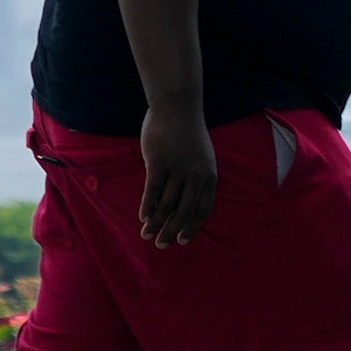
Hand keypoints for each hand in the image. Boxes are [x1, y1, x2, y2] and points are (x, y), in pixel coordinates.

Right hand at [137, 101, 220, 246]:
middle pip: (184, 212)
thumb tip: (189, 203)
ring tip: (146, 234)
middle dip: (172, 231)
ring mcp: (177, 169)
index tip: (182, 240)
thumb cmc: (187, 133)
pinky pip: (152, 191)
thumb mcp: (202, 157)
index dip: (192, 227)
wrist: (177, 106)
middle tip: (162, 245)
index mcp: (208, 175)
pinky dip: (147, 207)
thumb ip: (198, 178)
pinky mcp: (158, 162)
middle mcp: (195, 175)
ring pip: (166, 205)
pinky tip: (142, 217)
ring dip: (156, 223)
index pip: (202, 210)